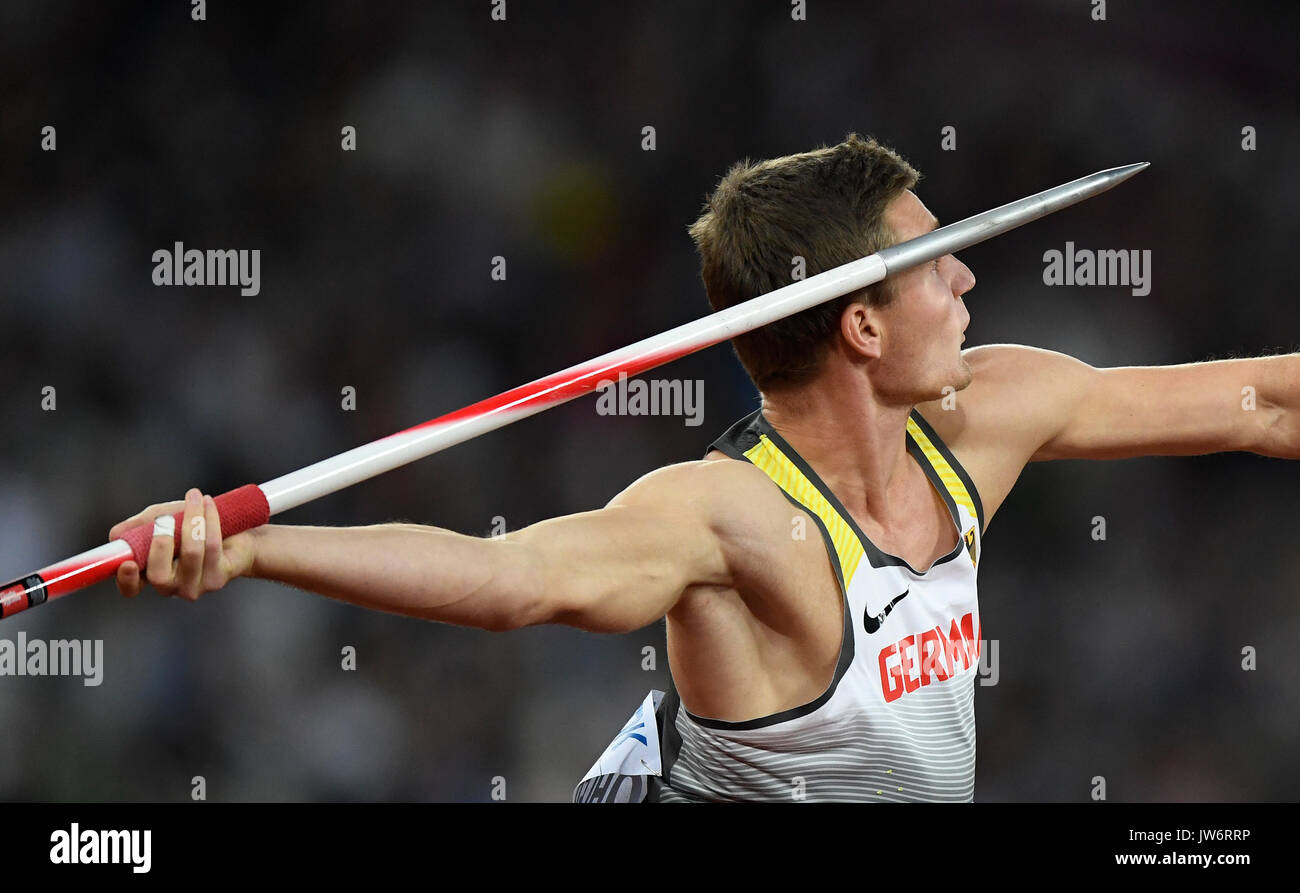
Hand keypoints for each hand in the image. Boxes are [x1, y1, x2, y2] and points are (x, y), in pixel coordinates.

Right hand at [110, 488, 257, 599]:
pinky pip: (212, 546)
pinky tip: (209, 504)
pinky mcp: (218, 578)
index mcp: (151, 575)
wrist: (239, 534)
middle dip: (161, 545)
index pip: (131, 589)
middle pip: (159, 576)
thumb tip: (115, 536)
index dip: (126, 580)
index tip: (127, 563)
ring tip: (195, 498)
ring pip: (190, 554)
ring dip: (192, 520)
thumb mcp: (162, 521)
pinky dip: (209, 520)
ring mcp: (196, 586)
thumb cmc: (194, 528)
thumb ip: (138, 528)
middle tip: (167, 519)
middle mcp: (172, 587)